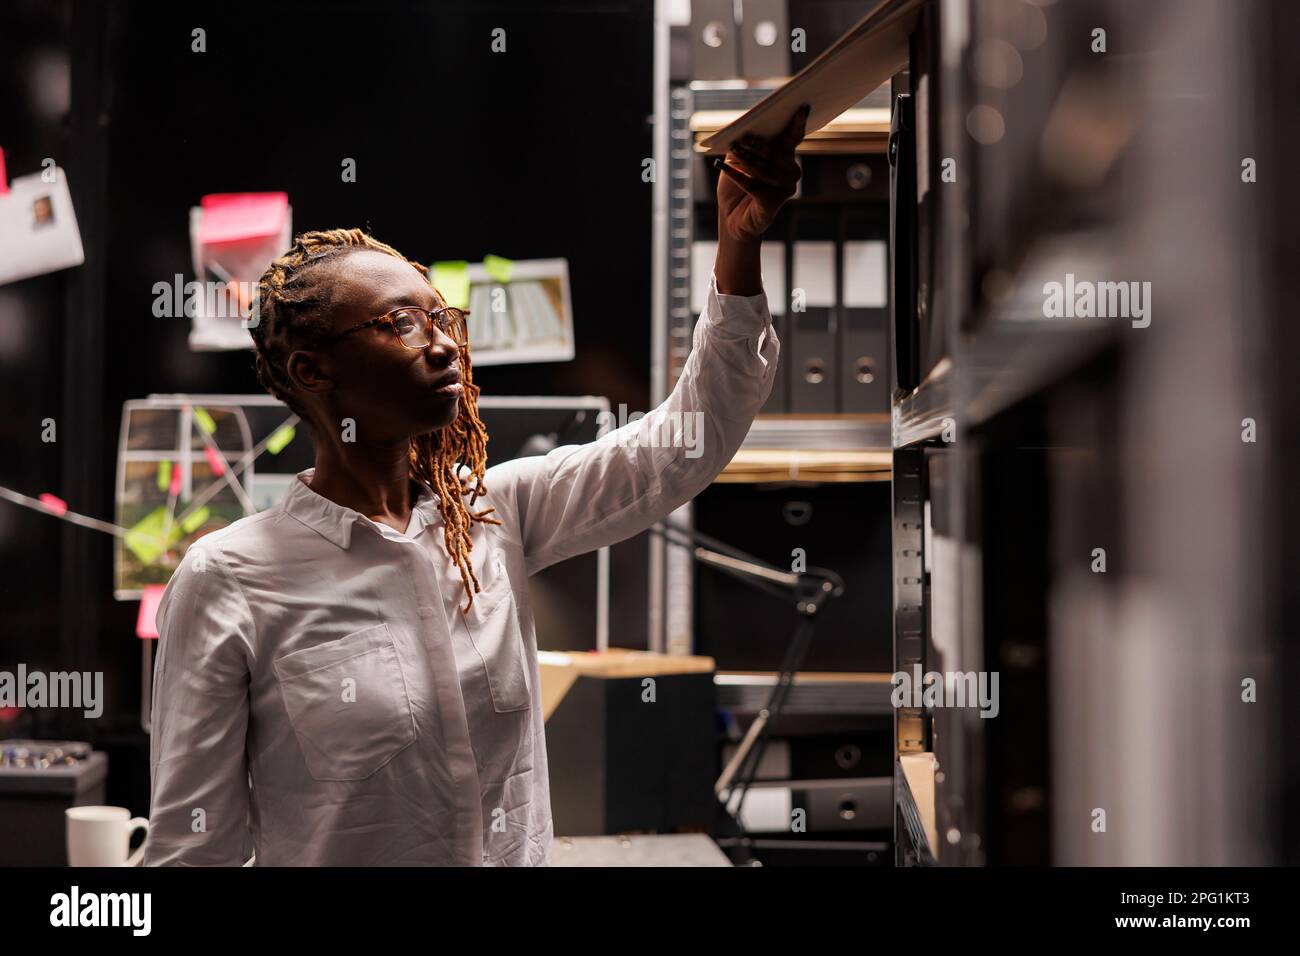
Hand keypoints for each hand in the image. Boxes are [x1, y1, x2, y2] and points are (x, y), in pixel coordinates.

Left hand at [716, 104, 808, 242]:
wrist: (732, 217)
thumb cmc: (736, 185)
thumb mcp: (737, 158)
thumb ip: (744, 143)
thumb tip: (745, 129)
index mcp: (785, 156)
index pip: (794, 137)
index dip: (797, 123)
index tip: (801, 107)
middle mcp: (791, 171)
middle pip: (775, 152)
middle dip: (756, 144)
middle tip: (740, 139)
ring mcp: (786, 188)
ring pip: (764, 169)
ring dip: (746, 159)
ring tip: (733, 150)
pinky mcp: (774, 203)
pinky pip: (754, 185)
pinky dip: (737, 176)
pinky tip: (723, 167)